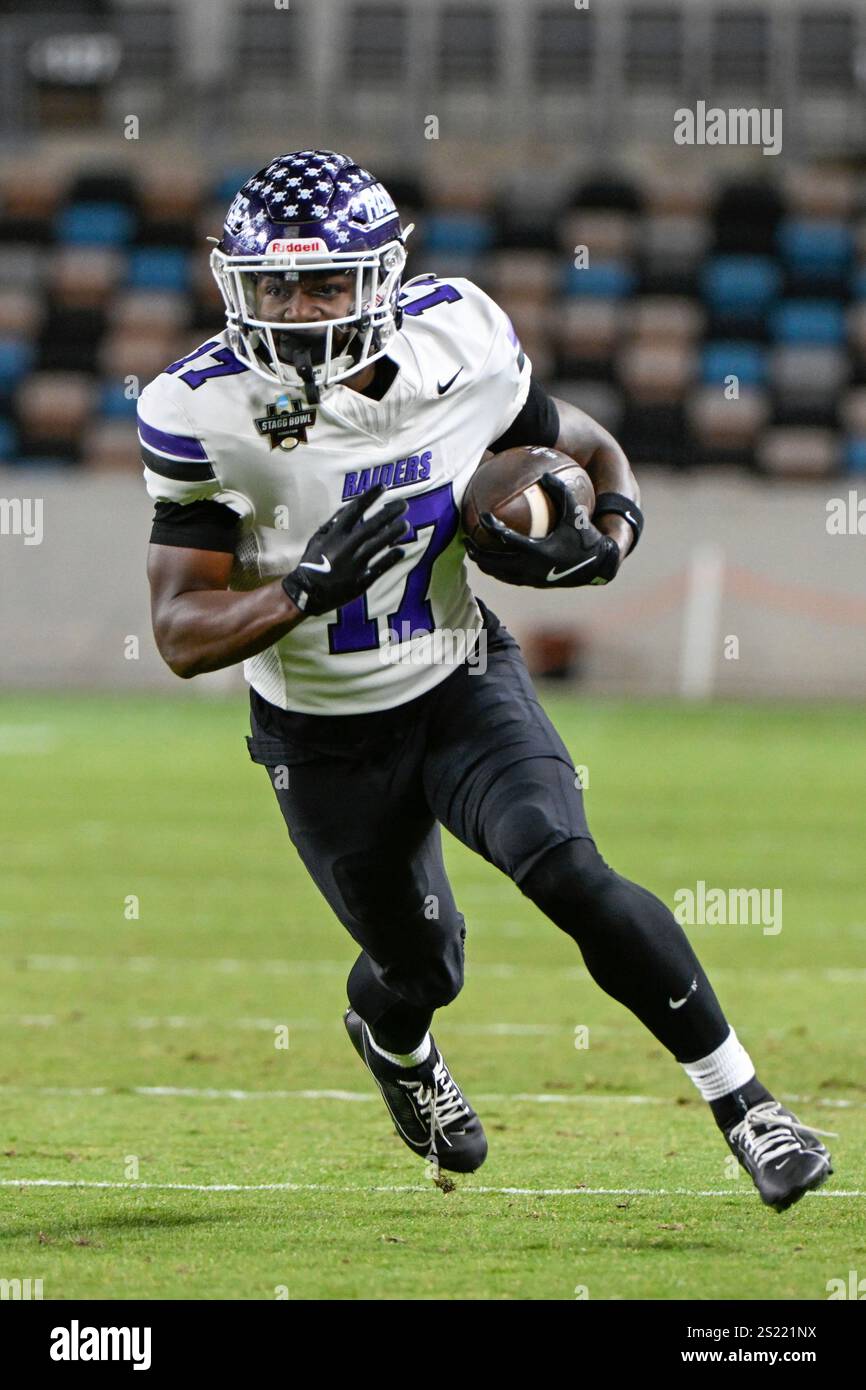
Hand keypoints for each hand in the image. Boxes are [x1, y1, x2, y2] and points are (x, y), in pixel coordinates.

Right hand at [282, 483, 408, 615]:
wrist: (307, 593)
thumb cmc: (312, 562)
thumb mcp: (318, 539)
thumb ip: (333, 523)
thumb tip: (350, 508)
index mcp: (334, 535)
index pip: (354, 510)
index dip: (369, 497)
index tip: (382, 486)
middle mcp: (346, 547)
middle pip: (372, 526)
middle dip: (389, 513)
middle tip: (404, 504)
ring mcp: (355, 564)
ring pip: (378, 545)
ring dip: (394, 533)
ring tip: (405, 524)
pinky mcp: (361, 580)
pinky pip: (380, 567)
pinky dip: (391, 557)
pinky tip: (401, 549)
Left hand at [463, 471, 619, 587]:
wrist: (598, 565)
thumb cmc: (585, 536)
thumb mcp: (574, 512)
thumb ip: (560, 492)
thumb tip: (545, 473)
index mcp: (539, 551)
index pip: (508, 539)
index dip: (492, 528)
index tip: (482, 517)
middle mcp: (531, 568)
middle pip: (494, 562)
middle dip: (477, 552)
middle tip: (467, 538)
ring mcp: (531, 579)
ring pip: (498, 573)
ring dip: (484, 563)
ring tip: (473, 551)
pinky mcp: (533, 583)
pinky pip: (508, 578)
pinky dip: (497, 570)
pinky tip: (492, 559)